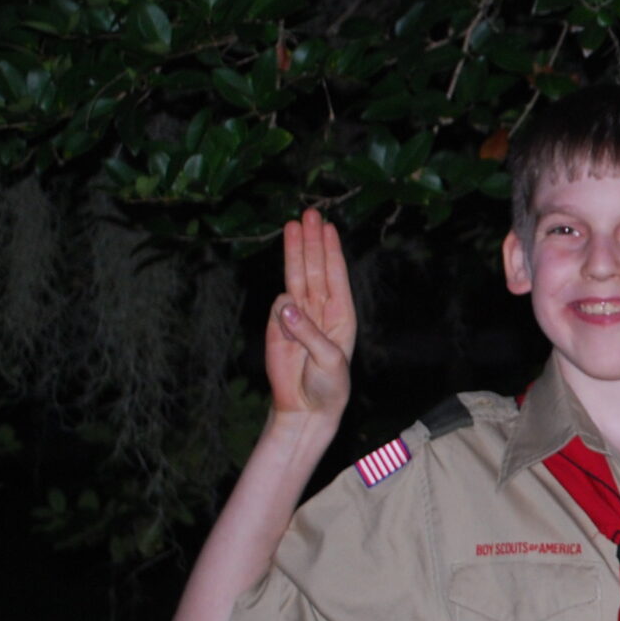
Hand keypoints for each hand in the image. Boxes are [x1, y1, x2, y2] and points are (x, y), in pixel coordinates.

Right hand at [264, 209, 353, 419]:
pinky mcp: (277, 326)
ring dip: (295, 252)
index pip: (336, 276)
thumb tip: (285, 304)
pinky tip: (285, 320)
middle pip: (316, 268)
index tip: (327, 226)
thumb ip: (307, 334)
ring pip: (296, 277)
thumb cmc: (328, 386)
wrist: (305, 407)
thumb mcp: (328, 362)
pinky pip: (278, 307)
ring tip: (292, 225)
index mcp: (342, 315)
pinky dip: (281, 307)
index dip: (331, 251)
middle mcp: (321, 310)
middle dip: (312, 241)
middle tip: (308, 214)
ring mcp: (298, 315)